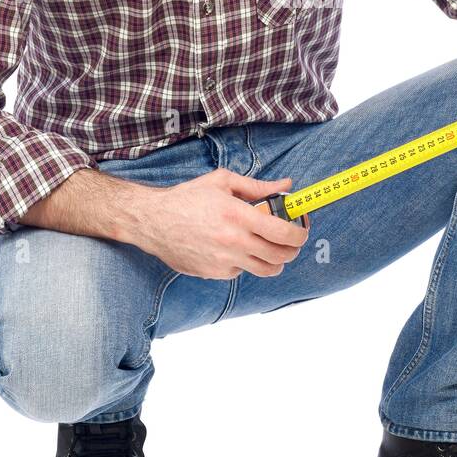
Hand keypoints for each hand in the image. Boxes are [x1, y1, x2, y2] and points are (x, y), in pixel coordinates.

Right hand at [135, 169, 309, 279]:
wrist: (153, 221)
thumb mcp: (223, 182)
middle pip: (280, 256)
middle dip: (292, 249)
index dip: (300, 234)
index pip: (283, 232)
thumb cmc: (188, 198)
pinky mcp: (215, 273)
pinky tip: (237, 248)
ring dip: (276, 261)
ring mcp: (224, 261)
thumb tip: (286, 185)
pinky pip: (242, 271)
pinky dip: (247, 262)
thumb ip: (258, 186)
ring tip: (271, 248)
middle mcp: (234, 241)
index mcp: (239, 215)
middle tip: (292, 241)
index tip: (302, 230)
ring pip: (266, 270)